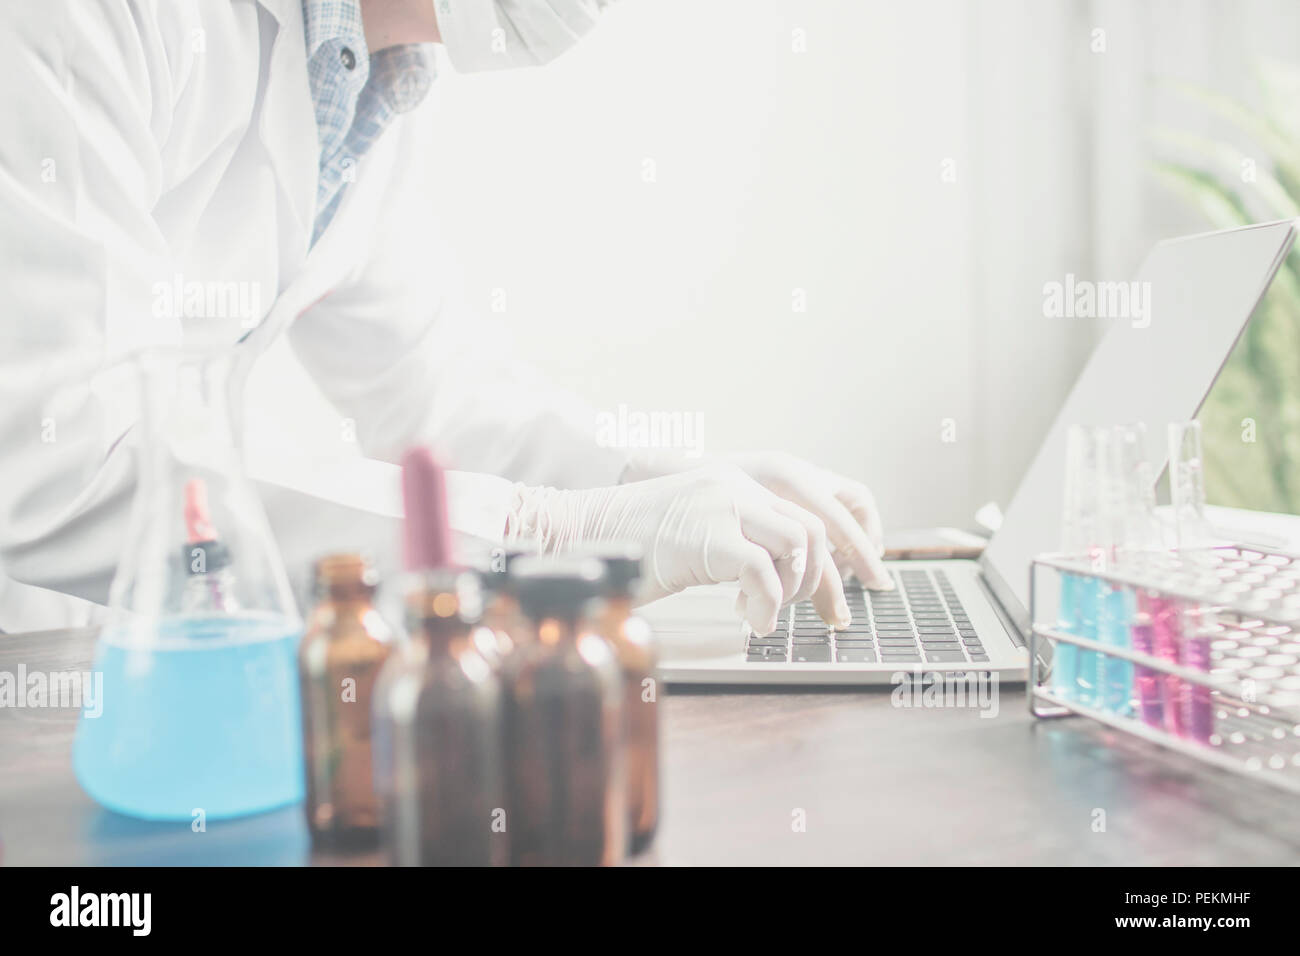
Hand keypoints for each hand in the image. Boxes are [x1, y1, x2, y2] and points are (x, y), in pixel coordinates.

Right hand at [503, 464, 851, 634]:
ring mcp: (721, 506)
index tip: (823, 598)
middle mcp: (734, 487)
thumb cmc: (629, 546)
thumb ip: (735, 544)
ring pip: (798, 543)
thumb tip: (775, 582)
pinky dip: (767, 604)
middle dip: (820, 579)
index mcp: (734, 485)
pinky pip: (763, 571)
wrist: (579, 534)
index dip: (821, 562)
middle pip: (813, 528)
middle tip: (808, 613)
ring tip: (766, 612)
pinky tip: (751, 621)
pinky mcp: (707, 535)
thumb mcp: (694, 535)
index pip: (804, 514)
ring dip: (793, 588)